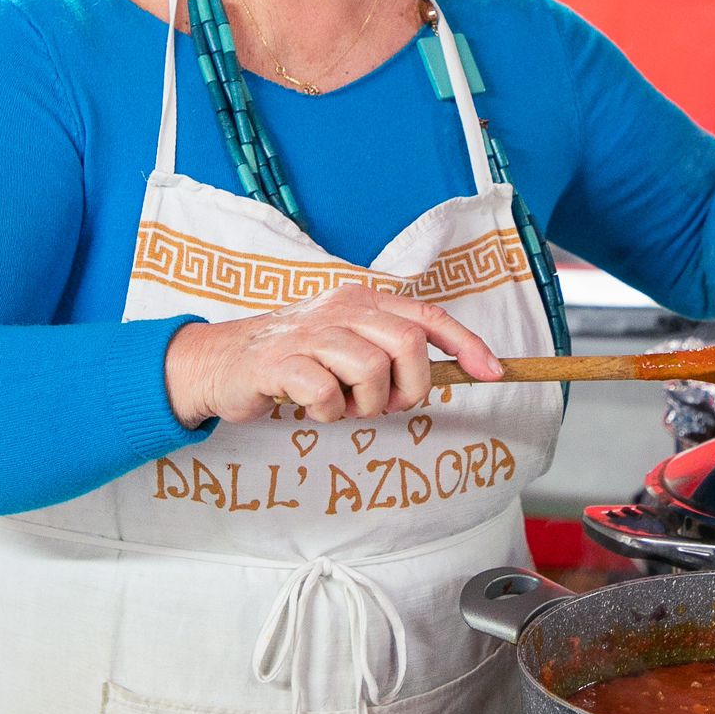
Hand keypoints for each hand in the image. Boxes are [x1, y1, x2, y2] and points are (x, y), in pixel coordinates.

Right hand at [164, 284, 503, 427]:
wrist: (221, 362)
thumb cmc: (293, 358)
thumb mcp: (346, 343)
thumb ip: (389, 350)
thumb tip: (451, 371)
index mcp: (361, 301)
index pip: (427, 317)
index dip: (466, 345)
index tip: (493, 373)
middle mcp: (339, 308)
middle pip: (407, 345)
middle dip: (409, 386)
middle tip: (388, 404)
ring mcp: (309, 332)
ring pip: (370, 371)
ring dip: (365, 404)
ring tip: (342, 405)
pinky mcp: (281, 361)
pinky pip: (326, 394)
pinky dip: (327, 412)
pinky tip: (310, 407)